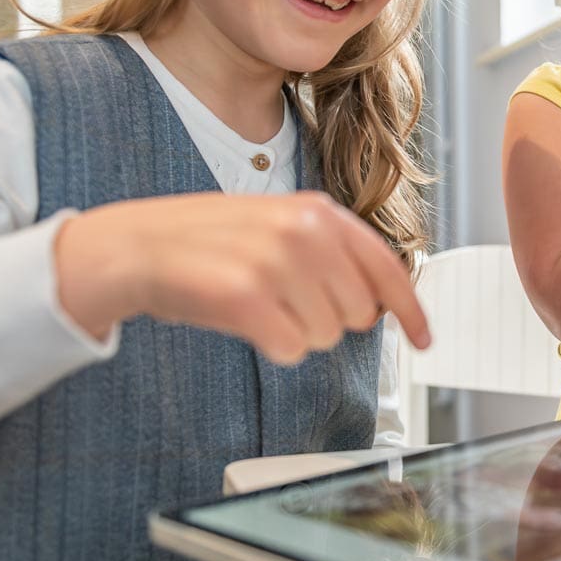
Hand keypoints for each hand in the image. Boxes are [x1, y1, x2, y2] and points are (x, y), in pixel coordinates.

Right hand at [55, 191, 429, 363]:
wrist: (136, 247)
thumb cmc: (208, 242)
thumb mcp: (278, 226)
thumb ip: (333, 254)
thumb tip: (382, 302)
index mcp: (318, 211)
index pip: (387, 267)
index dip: (411, 311)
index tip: (424, 338)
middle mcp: (304, 231)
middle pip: (360, 313)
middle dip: (331, 321)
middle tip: (288, 303)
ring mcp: (275, 262)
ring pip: (328, 336)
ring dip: (297, 332)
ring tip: (260, 304)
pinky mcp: (246, 296)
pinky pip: (292, 349)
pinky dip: (273, 346)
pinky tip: (246, 321)